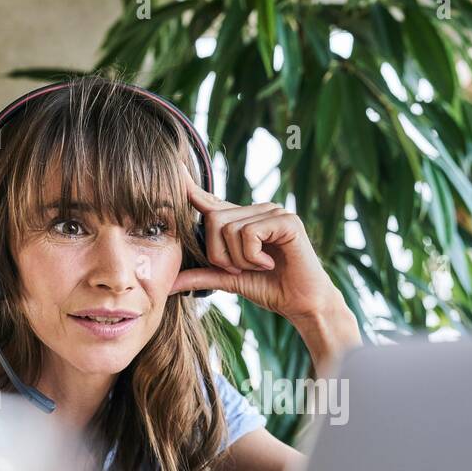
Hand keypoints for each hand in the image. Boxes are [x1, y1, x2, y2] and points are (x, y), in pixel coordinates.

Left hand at [171, 161, 341, 322]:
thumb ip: (202, 276)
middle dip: (219, 254)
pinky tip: (270, 264)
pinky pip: (249, 233)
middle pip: (213, 219)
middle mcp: (257, 209)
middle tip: (241, 270)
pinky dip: (253, 256)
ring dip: (239, 259)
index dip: (190, 186)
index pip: (210, 200)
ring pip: (229, 228)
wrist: (303, 304)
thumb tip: (168, 283)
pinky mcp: (286, 220)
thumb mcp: (230, 280)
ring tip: (259, 267)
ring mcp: (273, 211)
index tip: (172, 166)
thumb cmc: (271, 289)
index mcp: (242, 220)